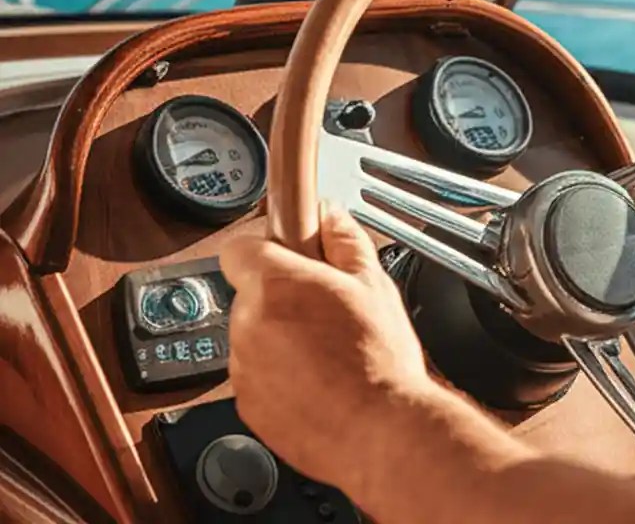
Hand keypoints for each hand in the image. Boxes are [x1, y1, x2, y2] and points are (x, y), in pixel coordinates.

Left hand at [220, 204, 433, 492]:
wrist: (380, 432)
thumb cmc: (380, 364)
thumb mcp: (375, 286)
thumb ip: (345, 242)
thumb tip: (330, 217)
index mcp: (276, 285)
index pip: (239, 246)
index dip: (266, 247)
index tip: (288, 253)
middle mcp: (248, 323)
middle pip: (251, 293)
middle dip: (282, 297)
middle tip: (325, 310)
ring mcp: (243, 367)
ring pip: (254, 336)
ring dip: (280, 338)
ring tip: (327, 353)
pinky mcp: (247, 404)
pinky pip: (257, 375)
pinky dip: (280, 376)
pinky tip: (319, 381)